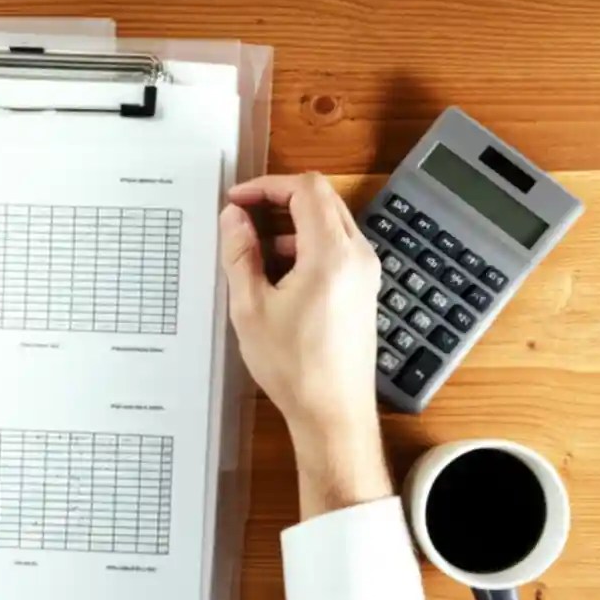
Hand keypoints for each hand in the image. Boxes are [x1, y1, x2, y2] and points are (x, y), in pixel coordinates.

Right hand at [219, 173, 392, 517]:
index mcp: (331, 255)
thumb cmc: (296, 368)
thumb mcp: (250, 307)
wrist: (334, 413)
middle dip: (277, 201)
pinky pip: (335, 249)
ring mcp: (365, 274)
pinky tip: (276, 275)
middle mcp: (357, 257)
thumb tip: (234, 219)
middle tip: (241, 217)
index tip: (237, 200)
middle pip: (321, 201)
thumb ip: (240, 255)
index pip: (305, 190)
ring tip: (253, 251)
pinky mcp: (363, 290)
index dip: (266, 186)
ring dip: (290, 225)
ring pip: (328, 224)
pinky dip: (305, 247)